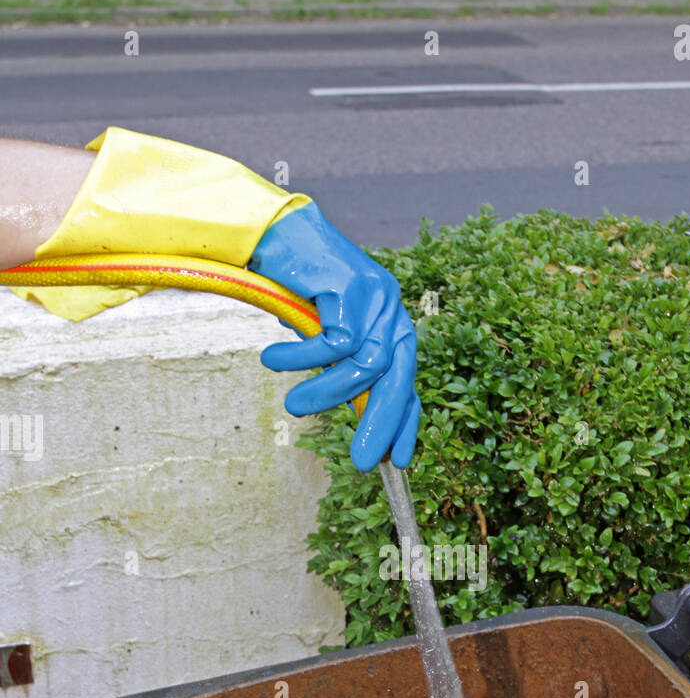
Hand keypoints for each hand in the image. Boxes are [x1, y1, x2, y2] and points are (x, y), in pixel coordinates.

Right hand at [248, 201, 419, 471]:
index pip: (406, 381)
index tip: (397, 460)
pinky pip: (336, 342)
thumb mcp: (328, 335)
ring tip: (294, 407)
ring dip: (327, 393)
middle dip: (381, 424)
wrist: (275, 235)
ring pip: (366, 365)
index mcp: (391, 324)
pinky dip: (303, 359)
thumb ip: (347, 365)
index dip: (404, 422)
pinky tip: (275, 362)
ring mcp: (376, 296)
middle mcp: (391, 310)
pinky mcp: (352, 285)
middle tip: (364, 462)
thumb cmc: (300, 289)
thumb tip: (357, 410)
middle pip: (397, 377)